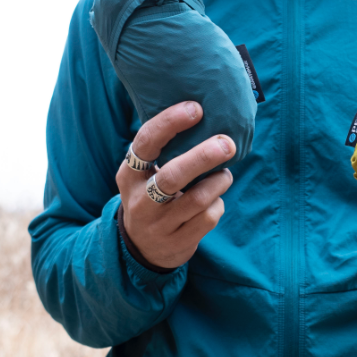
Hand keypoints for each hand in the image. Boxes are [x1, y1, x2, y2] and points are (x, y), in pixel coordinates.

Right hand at [116, 102, 235, 269]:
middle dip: (203, 157)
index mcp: (129, 175)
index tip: (196, 108)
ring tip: (224, 174)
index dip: (170, 123)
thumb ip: (164, 151)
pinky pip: (208, 218)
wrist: (142, 248)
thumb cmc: (151, 195)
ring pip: (198, 199)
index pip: (145, 143)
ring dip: (218, 182)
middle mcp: (139, 200)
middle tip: (227, 143)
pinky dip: (217, 204)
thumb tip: (204, 112)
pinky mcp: (177, 243)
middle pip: (172, 176)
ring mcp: (158, 225)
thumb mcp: (144, 174)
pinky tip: (214, 200)